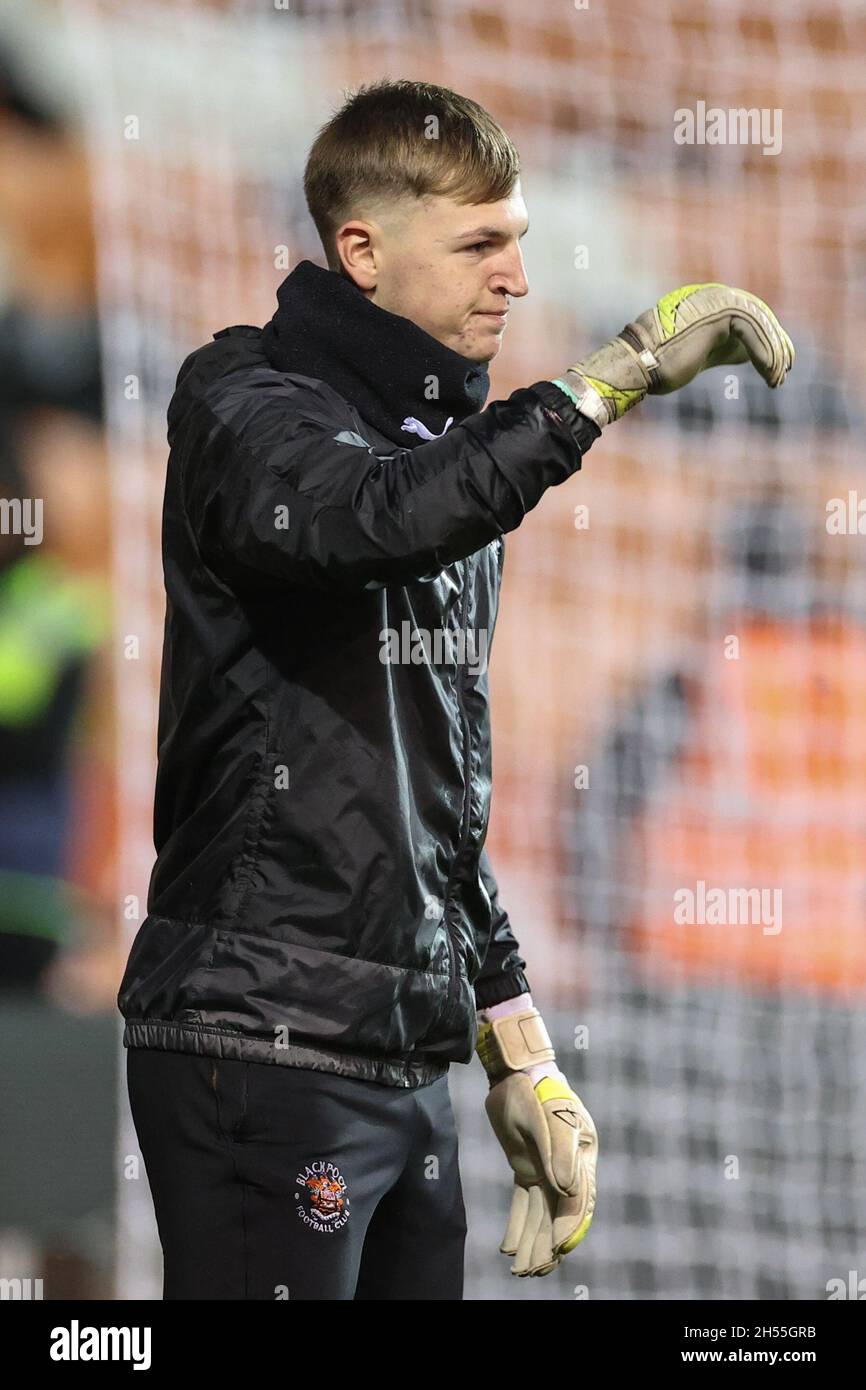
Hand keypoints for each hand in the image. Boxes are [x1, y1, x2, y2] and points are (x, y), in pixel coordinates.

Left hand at [485, 1070, 597, 1275]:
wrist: (517, 1075)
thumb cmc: (539, 1092)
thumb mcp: (550, 1118)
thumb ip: (558, 1152)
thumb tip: (565, 1188)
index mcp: (581, 1158)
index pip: (577, 1200)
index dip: (568, 1225)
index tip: (557, 1248)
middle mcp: (567, 1169)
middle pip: (559, 1214)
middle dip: (548, 1245)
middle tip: (536, 1272)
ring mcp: (546, 1171)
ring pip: (541, 1214)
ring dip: (532, 1243)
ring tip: (521, 1272)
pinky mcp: (526, 1169)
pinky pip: (523, 1204)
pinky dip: (517, 1226)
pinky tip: (509, 1248)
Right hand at [559, 282, 794, 428]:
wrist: (638, 365)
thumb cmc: (661, 365)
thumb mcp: (701, 354)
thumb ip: (724, 348)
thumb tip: (748, 355)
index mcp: (708, 302)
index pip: (748, 314)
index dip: (767, 338)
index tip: (778, 361)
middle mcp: (713, 295)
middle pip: (758, 315)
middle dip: (776, 343)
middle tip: (785, 369)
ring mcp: (715, 301)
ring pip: (759, 324)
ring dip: (772, 353)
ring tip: (777, 379)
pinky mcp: (717, 314)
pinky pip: (753, 332)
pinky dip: (764, 355)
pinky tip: (770, 375)